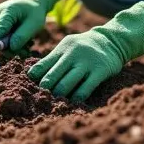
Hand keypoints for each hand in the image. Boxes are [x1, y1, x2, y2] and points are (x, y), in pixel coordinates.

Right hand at [0, 0, 62, 50]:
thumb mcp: (35, 23)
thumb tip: (10, 47)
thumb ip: (22, 36)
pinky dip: (8, 41)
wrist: (30, 1)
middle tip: (25, 50)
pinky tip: (17, 36)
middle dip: (9, 47)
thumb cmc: (34, 11)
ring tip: (24, 41)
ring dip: (10, 45)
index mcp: (6, 12)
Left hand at [27, 2, 143, 101]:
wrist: (112, 40)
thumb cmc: (84, 47)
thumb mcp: (67, 46)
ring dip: (59, 96)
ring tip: (56, 101)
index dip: (34, 79)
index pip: (42, 66)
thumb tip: (33, 75)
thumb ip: (53, 58)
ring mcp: (86, 63)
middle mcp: (72, 54)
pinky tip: (73, 102)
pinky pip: (84, 89)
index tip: (31, 88)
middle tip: (42, 98)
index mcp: (62, 48)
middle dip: (45, 90)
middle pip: (52, 77)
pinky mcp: (100, 71)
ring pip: (66, 85)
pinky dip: (76, 99)